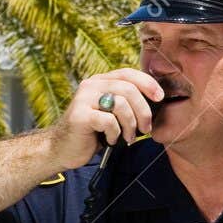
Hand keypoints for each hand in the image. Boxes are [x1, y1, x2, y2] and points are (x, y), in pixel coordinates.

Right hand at [46, 69, 162, 168]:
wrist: (62, 149)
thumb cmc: (92, 133)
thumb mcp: (110, 113)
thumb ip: (125, 102)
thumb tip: (154, 100)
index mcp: (99, 82)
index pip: (128, 73)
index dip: (147, 83)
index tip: (160, 97)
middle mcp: (91, 86)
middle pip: (128, 89)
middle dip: (143, 111)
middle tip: (146, 128)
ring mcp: (84, 99)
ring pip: (121, 104)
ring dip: (130, 125)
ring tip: (128, 137)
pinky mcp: (80, 116)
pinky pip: (109, 121)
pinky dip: (115, 133)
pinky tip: (111, 140)